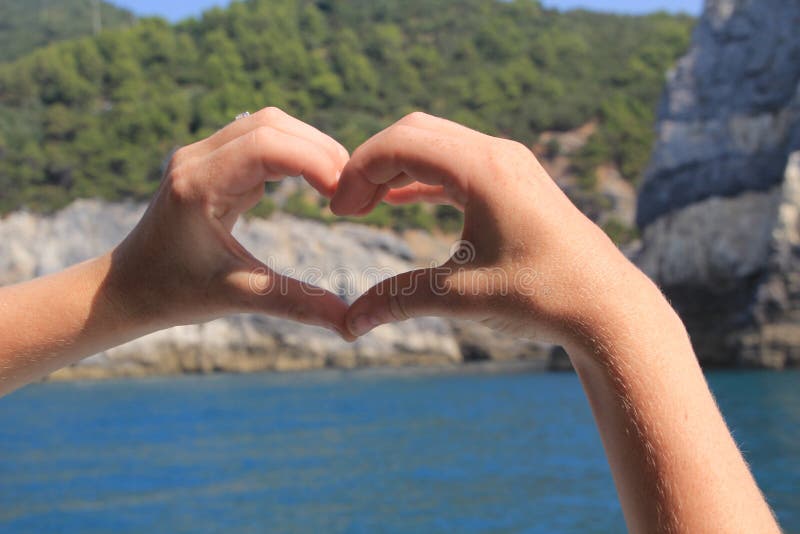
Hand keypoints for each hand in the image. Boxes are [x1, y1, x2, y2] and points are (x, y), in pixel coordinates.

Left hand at [109, 107, 351, 336]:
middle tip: (350, 191)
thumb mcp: (237, 297)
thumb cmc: (173, 293)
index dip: (313, 161)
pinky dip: (293, 153)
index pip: (266, 146)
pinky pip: (260, 138)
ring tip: (337, 186)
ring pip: (268, 124)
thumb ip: (296, 303)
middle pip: (272, 124)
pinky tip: (314, 182)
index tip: (343, 197)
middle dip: (318, 150)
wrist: (126, 288)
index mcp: (197, 185)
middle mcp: (196, 158)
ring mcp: (202, 155)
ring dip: (308, 147)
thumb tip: (351, 326)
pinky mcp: (211, 161)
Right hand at [331, 112, 640, 344]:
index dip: (358, 172)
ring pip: (436, 143)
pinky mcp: (515, 179)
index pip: (400, 145)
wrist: (605, 306)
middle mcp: (497, 153)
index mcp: (482, 170)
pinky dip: (423, 177)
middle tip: (347, 208)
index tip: (338, 212)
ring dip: (397, 168)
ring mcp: (509, 163)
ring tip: (365, 206)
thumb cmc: (542, 297)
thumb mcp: (463, 297)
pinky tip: (400, 200)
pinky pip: (456, 162)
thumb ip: (400, 300)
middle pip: (414, 132)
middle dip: (373, 164)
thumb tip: (349, 323)